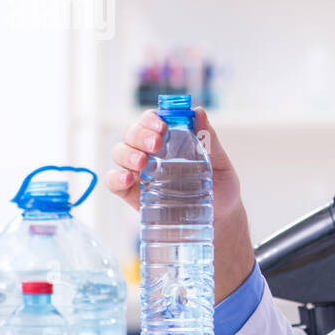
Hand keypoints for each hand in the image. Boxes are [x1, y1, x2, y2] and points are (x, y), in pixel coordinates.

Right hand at [108, 107, 255, 302]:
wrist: (220, 221)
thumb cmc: (220, 188)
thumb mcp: (220, 164)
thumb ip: (209, 140)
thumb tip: (198, 112)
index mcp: (170, 139)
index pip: (152, 120)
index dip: (151, 118)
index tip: (161, 125)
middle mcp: (151, 152)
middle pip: (132, 133)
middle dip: (140, 135)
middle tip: (155, 144)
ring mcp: (139, 172)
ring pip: (120, 153)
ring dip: (127, 153)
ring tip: (142, 162)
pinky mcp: (132, 194)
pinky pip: (114, 182)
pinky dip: (115, 178)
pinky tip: (128, 179)